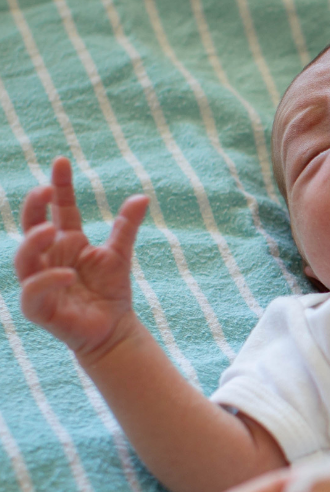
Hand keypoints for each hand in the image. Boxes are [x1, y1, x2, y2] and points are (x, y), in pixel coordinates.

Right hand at [15, 157, 147, 361]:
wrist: (114, 330)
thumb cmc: (111, 292)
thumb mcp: (120, 254)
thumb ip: (126, 226)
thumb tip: (142, 196)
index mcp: (66, 242)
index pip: (58, 209)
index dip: (59, 186)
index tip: (62, 161)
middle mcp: (48, 258)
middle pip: (31, 227)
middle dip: (35, 207)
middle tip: (46, 190)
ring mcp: (39, 281)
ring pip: (24, 257)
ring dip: (33, 241)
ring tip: (52, 229)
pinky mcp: (37, 307)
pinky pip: (34, 290)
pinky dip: (47, 280)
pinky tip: (67, 274)